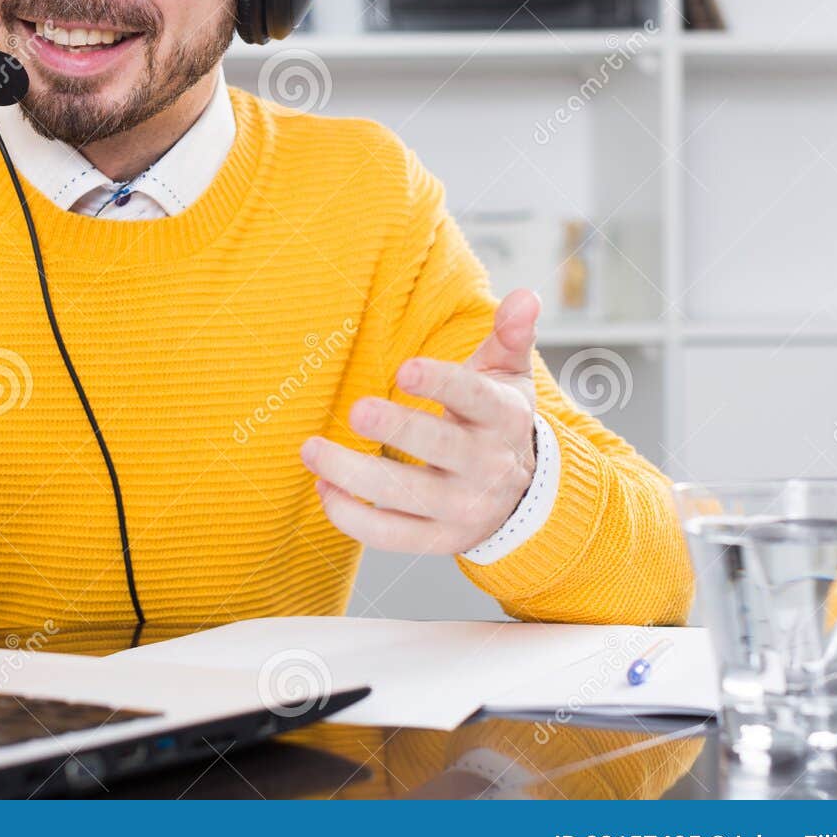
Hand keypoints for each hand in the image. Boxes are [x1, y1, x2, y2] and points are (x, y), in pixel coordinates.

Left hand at [301, 288, 541, 554]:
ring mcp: (462, 508)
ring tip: (311, 450)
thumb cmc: (496, 419)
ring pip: (405, 496)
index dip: (441, 382)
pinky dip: (352, 517)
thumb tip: (525, 297)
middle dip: (396, 429)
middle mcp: (486, 466)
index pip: (474, 397)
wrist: (522, 494)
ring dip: (353, 475)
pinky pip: (389, 536)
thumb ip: (512, 334)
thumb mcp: (509, 375)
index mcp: (503, 417)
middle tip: (355, 409)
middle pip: (439, 448)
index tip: (405, 368)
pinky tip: (324, 489)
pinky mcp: (438, 539)